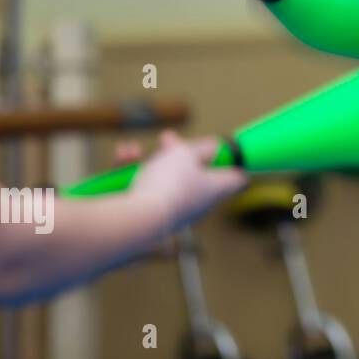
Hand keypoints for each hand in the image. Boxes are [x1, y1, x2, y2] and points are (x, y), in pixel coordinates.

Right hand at [126, 131, 247, 235]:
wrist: (135, 221)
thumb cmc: (167, 184)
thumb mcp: (186, 154)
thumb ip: (201, 148)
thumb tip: (214, 148)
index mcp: (214, 190)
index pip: (235, 179)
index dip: (234, 163)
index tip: (228, 152)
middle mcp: (195, 204)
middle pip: (194, 175)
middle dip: (178, 154)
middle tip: (167, 138)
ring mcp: (171, 211)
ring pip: (162, 180)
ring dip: (148, 162)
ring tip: (132, 150)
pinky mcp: (146, 217)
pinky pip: (141, 190)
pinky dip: (130, 174)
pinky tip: (123, 158)